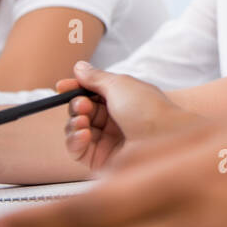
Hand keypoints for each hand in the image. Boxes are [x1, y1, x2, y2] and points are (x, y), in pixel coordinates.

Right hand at [61, 62, 203, 172]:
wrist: (164, 138)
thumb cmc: (148, 109)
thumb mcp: (120, 85)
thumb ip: (96, 78)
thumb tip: (79, 67)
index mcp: (123, 100)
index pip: (92, 94)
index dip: (76, 89)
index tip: (62, 86)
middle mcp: (115, 121)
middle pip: (82, 112)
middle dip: (76, 106)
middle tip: (82, 104)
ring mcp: (108, 141)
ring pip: (76, 130)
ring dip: (73, 122)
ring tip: (83, 120)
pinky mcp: (101, 160)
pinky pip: (77, 150)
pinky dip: (74, 140)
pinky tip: (83, 133)